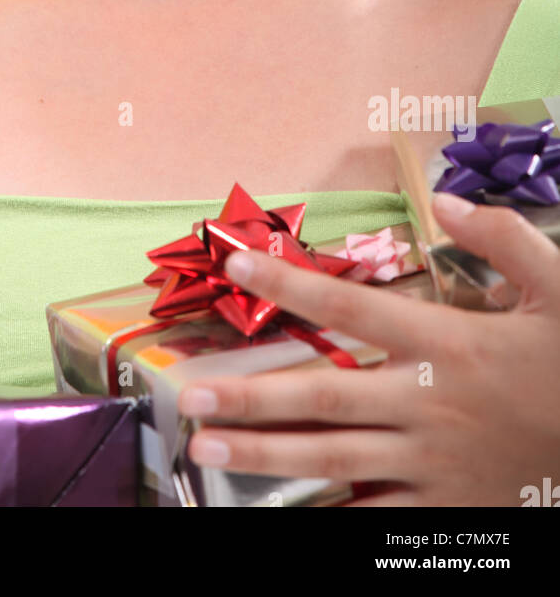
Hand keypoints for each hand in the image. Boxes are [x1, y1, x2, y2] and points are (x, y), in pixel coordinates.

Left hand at [177, 193, 559, 505]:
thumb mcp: (559, 285)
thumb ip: (502, 235)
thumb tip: (444, 197)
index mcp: (447, 343)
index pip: (351, 306)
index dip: (289, 285)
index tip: (236, 265)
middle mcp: (428, 402)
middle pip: (325, 395)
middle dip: (253, 395)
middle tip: (191, 393)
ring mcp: (432, 462)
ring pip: (335, 458)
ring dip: (267, 453)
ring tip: (208, 448)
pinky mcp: (446, 508)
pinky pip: (375, 517)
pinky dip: (329, 515)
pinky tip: (281, 510)